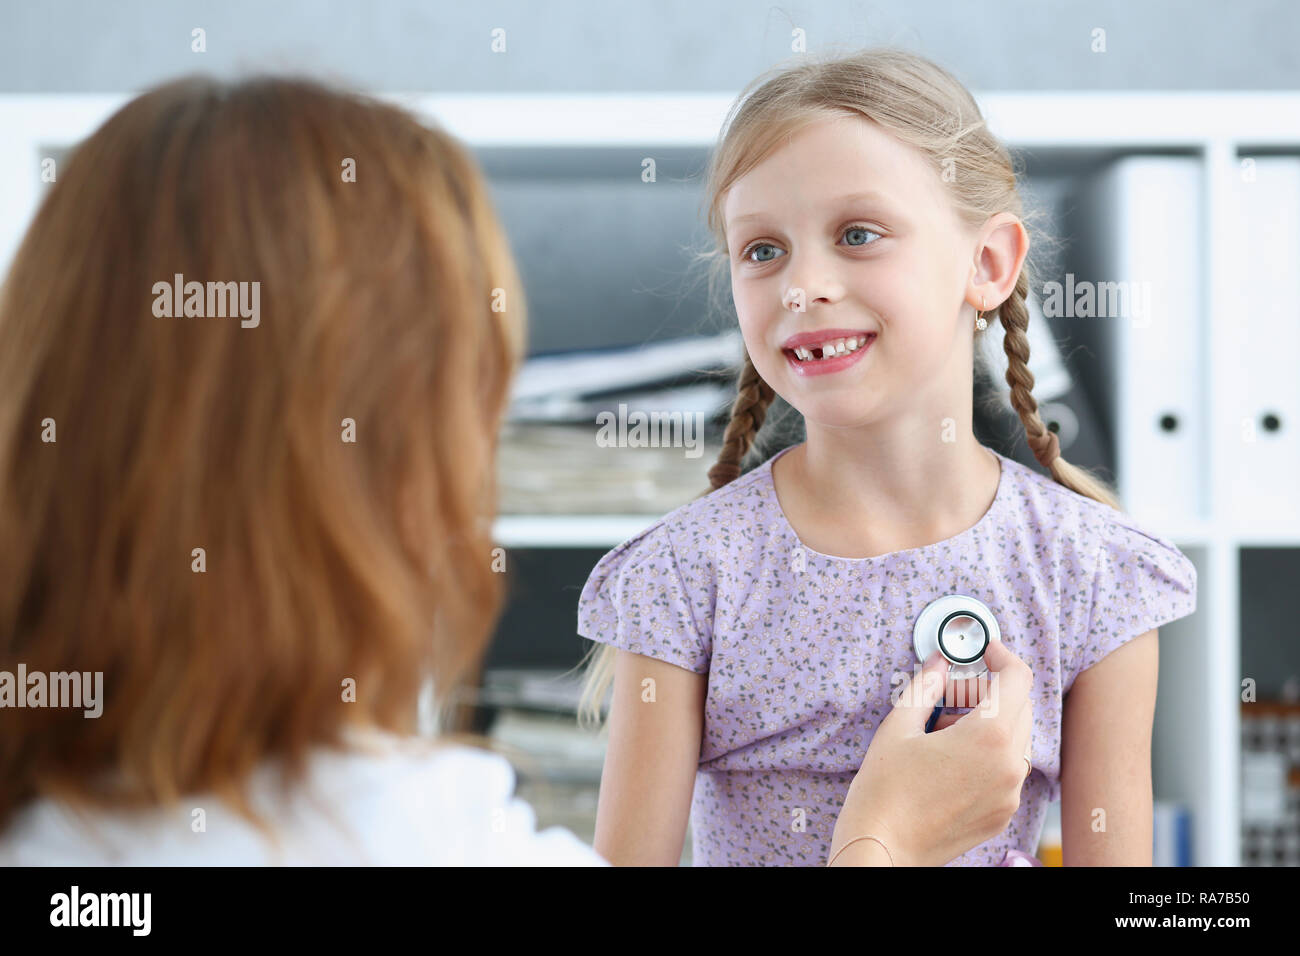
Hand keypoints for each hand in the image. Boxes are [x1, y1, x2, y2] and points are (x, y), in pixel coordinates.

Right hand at [829, 640, 1034, 865]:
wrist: (881, 850)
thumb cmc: (884, 791)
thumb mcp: (899, 726)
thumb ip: (926, 686)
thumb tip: (938, 663)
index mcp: (989, 738)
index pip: (1017, 679)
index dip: (1002, 656)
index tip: (985, 650)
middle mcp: (1009, 767)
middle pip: (1018, 706)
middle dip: (986, 690)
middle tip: (946, 692)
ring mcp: (1009, 794)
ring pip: (1013, 738)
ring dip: (986, 721)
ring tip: (940, 729)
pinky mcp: (1001, 813)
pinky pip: (1006, 768)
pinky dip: (986, 752)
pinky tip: (947, 757)